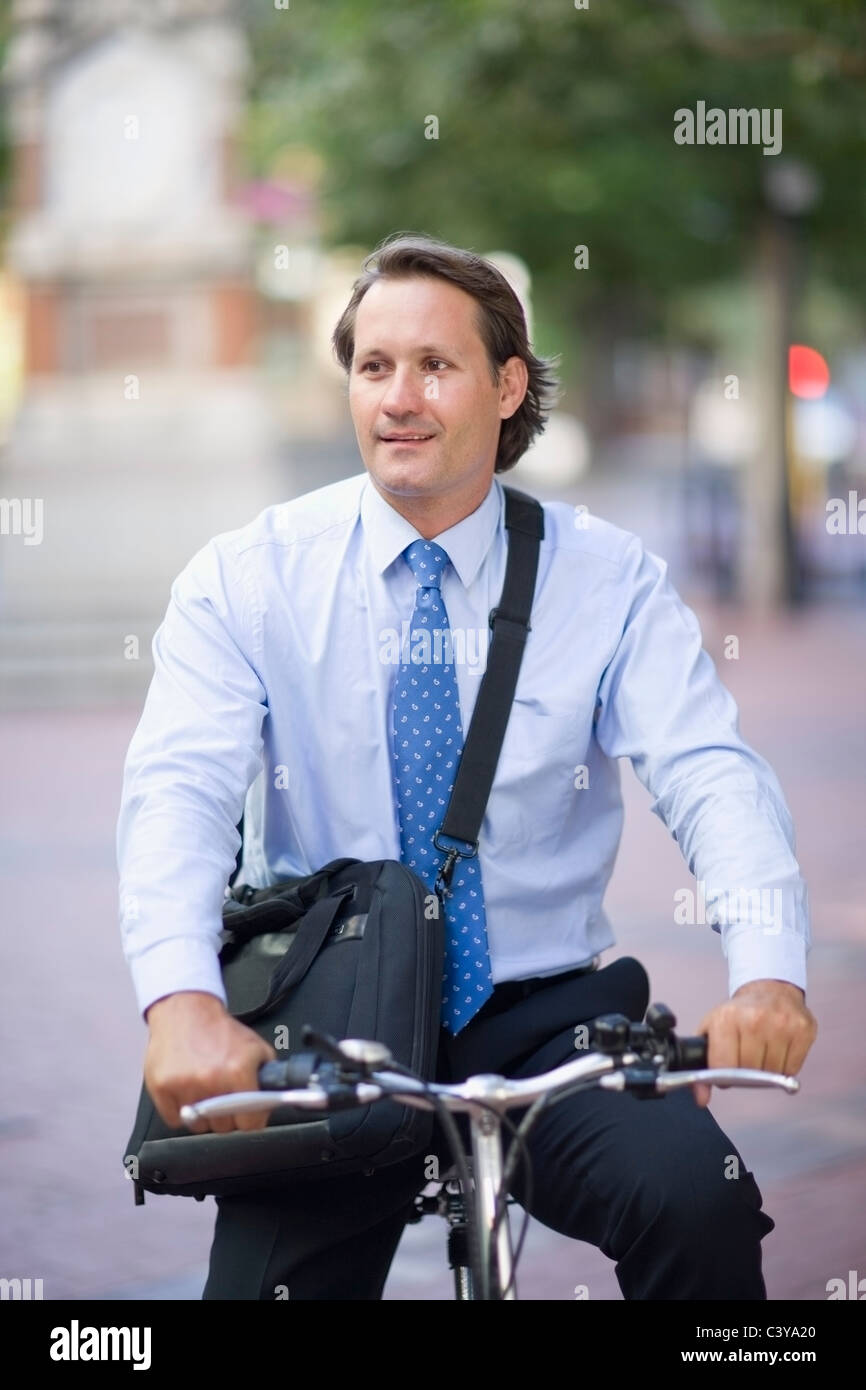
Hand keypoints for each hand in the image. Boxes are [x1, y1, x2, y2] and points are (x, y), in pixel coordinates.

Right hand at [144, 991, 277, 1133]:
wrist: (185, 1010)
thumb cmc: (218, 1030)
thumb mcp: (255, 1046)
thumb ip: (268, 1075)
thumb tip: (274, 1099)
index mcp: (237, 1070)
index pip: (250, 1123)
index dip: (251, 1119)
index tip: (248, 1114)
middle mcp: (211, 1080)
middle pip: (223, 1127)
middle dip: (226, 1115)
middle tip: (223, 1095)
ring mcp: (184, 1085)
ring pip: (198, 1126)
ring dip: (202, 1114)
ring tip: (204, 1090)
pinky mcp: (162, 1087)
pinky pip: (175, 1119)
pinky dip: (181, 1111)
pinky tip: (187, 1090)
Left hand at [691, 979, 816, 1108]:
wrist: (769, 989)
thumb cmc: (738, 1014)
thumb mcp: (712, 1031)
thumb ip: (702, 1065)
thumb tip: (701, 1099)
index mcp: (726, 1019)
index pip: (724, 1067)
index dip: (724, 1076)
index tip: (725, 1070)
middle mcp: (754, 1019)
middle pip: (750, 1073)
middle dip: (746, 1073)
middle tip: (745, 1058)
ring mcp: (781, 1024)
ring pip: (772, 1074)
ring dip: (766, 1071)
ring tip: (761, 1052)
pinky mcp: (803, 1030)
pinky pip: (792, 1070)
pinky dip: (784, 1068)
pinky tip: (777, 1050)